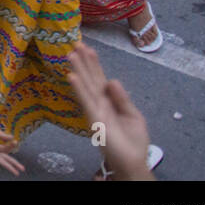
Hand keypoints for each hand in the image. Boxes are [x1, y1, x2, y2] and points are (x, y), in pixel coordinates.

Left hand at [0, 123, 24, 179]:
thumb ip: (2, 135)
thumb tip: (13, 138)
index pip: (6, 148)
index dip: (11, 146)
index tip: (15, 142)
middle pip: (7, 159)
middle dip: (15, 164)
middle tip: (22, 169)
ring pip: (1, 162)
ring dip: (9, 168)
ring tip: (17, 173)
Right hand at [66, 43, 152, 180]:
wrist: (133, 162)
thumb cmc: (133, 141)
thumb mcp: (133, 116)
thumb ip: (122, 98)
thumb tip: (112, 79)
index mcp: (109, 101)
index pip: (100, 78)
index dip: (94, 63)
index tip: (88, 48)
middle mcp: (99, 103)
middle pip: (91, 78)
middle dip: (84, 61)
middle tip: (75, 43)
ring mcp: (95, 110)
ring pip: (86, 86)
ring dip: (78, 70)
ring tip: (71, 53)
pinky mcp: (94, 119)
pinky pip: (85, 101)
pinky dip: (78, 88)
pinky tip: (72, 76)